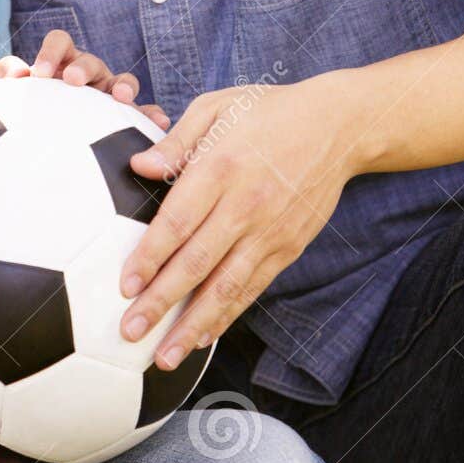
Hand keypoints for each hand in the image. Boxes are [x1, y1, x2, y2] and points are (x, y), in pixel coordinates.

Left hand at [0, 29, 170, 130]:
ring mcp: (110, 94)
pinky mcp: (129, 116)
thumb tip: (16, 71)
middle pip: (91, 61)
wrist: (45, 150)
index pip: (60, 43)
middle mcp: (89, 73)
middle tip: (71, 80)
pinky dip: (152, 115)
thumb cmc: (30, 117)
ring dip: (123, 86)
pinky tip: (157, 122)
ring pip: (123, 82)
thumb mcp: (15, 98)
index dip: (51, 52)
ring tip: (121, 99)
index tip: (39, 74)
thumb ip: (9, 78)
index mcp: (62, 62)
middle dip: (83, 68)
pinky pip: (146, 113)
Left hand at [117, 76, 358, 369]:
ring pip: (227, 287)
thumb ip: (176, 141)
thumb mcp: (217, 106)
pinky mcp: (288, 247)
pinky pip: (253, 287)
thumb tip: (137, 166)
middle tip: (130, 331)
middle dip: (162, 302)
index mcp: (220, 168)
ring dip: (194, 325)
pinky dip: (228, 315)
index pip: (177, 222)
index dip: (150, 257)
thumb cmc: (267, 111)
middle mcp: (245, 205)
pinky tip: (204, 336)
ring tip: (166, 356)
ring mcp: (270, 231)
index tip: (125, 286)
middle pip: (197, 263)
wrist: (338, 125)